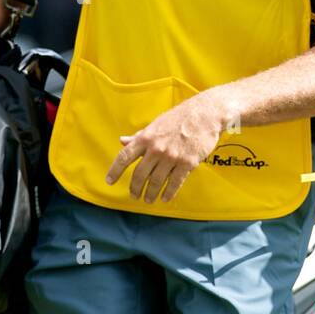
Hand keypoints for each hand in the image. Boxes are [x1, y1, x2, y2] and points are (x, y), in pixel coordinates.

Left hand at [105, 91, 230, 203]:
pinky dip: (169, 192)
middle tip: (134, 195)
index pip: (125, 156)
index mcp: (146, 138)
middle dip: (135, 187)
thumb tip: (122, 141)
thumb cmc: (180, 117)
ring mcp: (172, 157)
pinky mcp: (187, 163)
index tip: (109, 181)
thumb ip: (139, 136)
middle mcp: (156, 148)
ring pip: (156, 181)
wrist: (205, 114)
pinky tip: (165, 197)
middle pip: (139, 174)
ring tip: (148, 199)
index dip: (115, 170)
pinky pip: (175, 183)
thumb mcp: (156, 124)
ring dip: (150, 193)